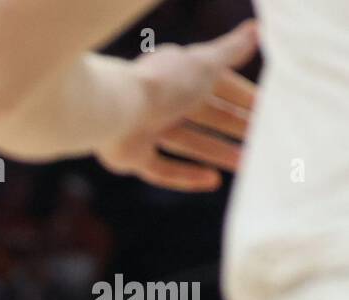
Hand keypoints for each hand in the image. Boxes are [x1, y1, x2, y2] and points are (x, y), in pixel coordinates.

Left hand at [96, 19, 258, 191]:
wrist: (116, 109)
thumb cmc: (164, 83)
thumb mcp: (207, 63)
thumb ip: (231, 50)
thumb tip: (257, 30)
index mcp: (180, 74)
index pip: (220, 86)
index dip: (245, 97)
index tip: (272, 109)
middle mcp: (162, 101)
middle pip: (207, 116)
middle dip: (236, 127)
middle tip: (266, 140)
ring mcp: (145, 129)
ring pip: (188, 143)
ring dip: (218, 152)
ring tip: (247, 164)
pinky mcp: (131, 156)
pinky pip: (161, 170)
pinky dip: (186, 175)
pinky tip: (213, 181)